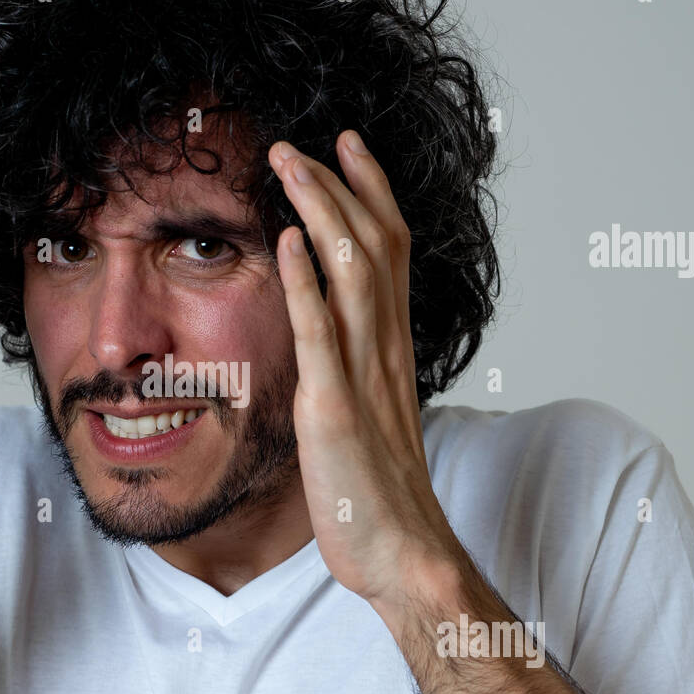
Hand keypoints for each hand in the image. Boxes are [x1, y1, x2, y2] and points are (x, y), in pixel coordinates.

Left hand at [270, 131, 466, 614]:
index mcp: (392, 349)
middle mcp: (385, 350)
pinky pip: (321, 335)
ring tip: (288, 162)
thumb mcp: (370, 416)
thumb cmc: (381, 494)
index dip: (371, 194)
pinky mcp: (334, 410)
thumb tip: (332, 337)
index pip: (390, 251)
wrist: (405, 555)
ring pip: (351, 272)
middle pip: (372, 244)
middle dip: (339, 184)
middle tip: (305, 139)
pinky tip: (288, 240)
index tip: (348, 148)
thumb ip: (355, 370)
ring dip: (320, 210)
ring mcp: (363, 376)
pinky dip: (305, 284)